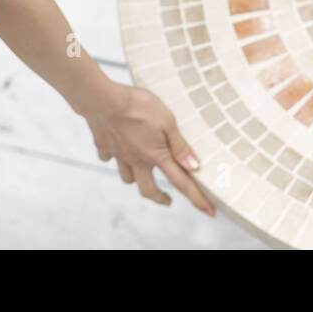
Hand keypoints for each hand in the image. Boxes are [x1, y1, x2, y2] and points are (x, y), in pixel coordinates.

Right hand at [83, 82, 215, 217]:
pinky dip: (113, 157)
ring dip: (136, 179)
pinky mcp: (103, 144)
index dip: (197, 198)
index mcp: (155, 156)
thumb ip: (179, 145)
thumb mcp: (167, 121)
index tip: (210, 212)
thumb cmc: (138, 106)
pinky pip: (108, 157)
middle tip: (167, 200)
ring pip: (127, 177)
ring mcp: (118, 154)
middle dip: (159, 198)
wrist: (102, 99)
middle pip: (148, 190)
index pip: (181, 182)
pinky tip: (117, 149)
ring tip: (142, 173)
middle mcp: (136, 160)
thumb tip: (194, 166)